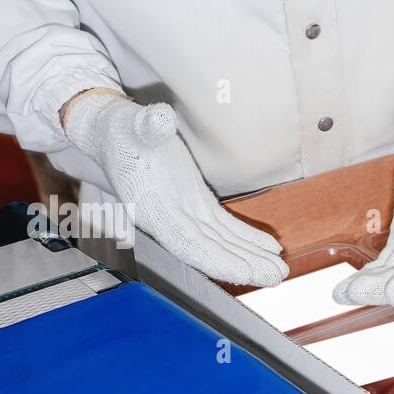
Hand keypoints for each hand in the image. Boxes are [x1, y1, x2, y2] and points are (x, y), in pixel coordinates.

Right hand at [62, 91, 287, 286]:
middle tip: (277, 276)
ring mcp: (185, 215)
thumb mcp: (133, 124)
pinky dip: (247, 239)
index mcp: (152, 209)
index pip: (187, 244)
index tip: (244, 272)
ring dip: (250, 258)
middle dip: (243, 265)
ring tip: (279, 269)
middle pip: (210, 251)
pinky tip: (268, 248)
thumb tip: (158, 118)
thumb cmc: (122, 130)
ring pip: (221, 244)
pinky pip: (225, 228)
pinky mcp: (197, 205)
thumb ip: (147, 125)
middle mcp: (169, 221)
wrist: (113, 133)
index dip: (216, 260)